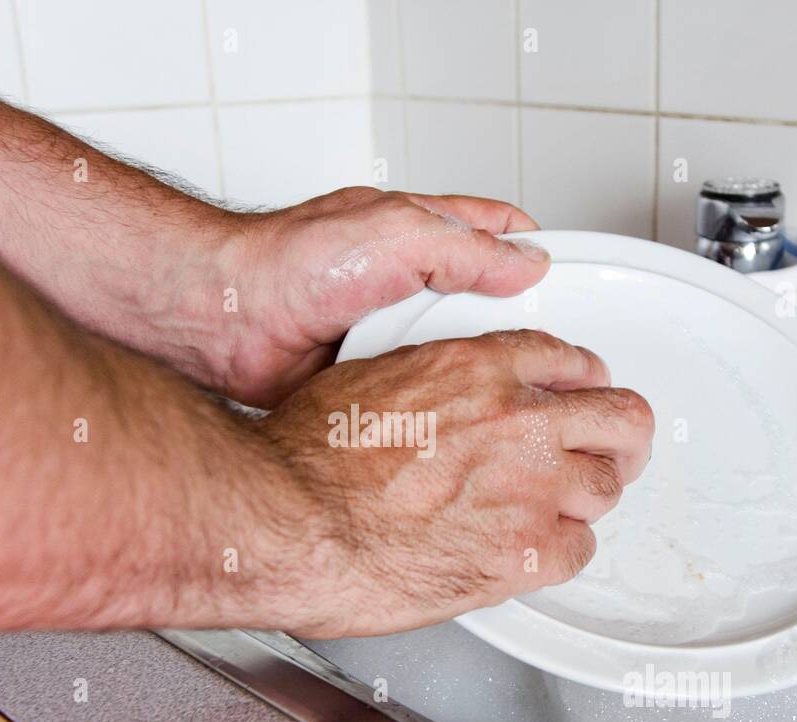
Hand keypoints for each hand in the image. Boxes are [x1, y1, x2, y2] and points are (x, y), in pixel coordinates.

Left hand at [179, 188, 550, 406]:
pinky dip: (432, 399)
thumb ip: (467, 247)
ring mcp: (388, 327)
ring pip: (453, 351)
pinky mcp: (368, 373)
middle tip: (544, 358)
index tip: (571, 288)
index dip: (537, 258)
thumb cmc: (290, 263)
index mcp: (421, 230)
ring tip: (502, 395)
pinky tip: (451, 416)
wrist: (225, 322)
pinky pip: (417, 386)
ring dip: (469, 369)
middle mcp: (407, 278)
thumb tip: (527, 265)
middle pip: (484, 302)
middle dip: (511, 327)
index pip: (499, 235)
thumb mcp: (397, 233)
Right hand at [253, 330, 653, 637]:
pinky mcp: (522, 555)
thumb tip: (439, 399)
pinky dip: (562, 552)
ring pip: (608, 487)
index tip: (581, 397)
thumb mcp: (372, 380)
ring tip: (562, 508)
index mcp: (479, 370)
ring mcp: (529, 488)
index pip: (569, 362)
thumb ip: (431, 383)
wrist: (291, 522)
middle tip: (615, 450)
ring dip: (587, 497)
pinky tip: (535, 551)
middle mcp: (518, 422)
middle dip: (621, 435)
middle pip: (621, 419)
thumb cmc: (307, 460)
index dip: (583, 384)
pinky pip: (580, 551)